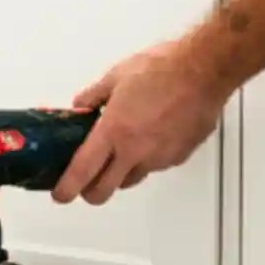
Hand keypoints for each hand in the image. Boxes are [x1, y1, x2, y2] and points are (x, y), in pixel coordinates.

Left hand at [51, 40, 230, 205]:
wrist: (203, 71)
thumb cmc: (162, 70)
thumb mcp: (114, 77)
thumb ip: (93, 97)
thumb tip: (81, 106)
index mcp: (114, 131)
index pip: (84, 171)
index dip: (68, 187)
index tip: (61, 194)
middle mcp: (136, 151)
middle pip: (105, 189)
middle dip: (91, 191)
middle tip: (83, 183)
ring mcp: (159, 157)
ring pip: (131, 179)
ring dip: (118, 175)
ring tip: (115, 155)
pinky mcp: (178, 156)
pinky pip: (154, 167)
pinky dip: (144, 161)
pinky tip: (144, 141)